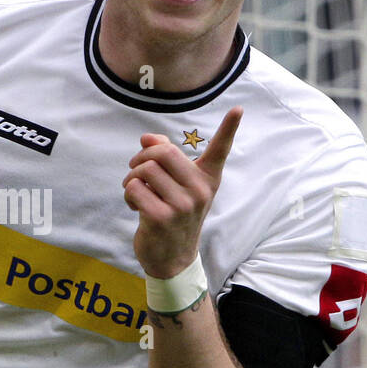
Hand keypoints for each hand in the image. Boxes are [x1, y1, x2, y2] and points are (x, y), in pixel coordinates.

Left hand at [122, 107, 241, 277]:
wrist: (172, 258)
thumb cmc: (173, 215)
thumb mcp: (176, 187)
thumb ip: (165, 158)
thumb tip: (148, 137)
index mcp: (207, 179)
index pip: (220, 151)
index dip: (229, 128)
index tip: (238, 109)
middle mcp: (200, 191)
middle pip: (163, 152)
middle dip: (141, 157)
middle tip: (136, 170)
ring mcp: (183, 205)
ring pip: (145, 169)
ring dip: (131, 178)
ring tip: (135, 191)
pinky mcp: (162, 218)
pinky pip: (134, 189)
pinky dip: (128, 194)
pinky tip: (135, 206)